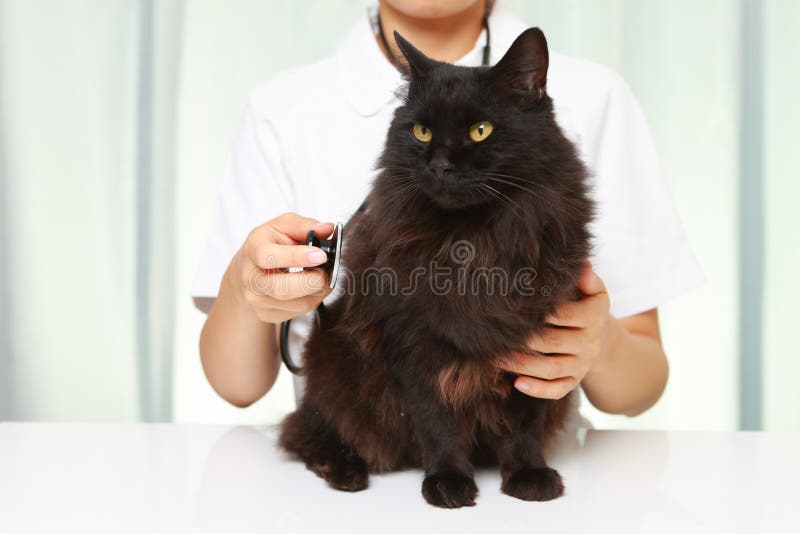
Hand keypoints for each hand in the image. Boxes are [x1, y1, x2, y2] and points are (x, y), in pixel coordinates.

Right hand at [230, 212, 333, 323]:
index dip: (297, 257)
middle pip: (282, 289)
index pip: (269, 257)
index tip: (320, 255)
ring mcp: (257, 300)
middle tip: (326, 271)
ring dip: (319, 291)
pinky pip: (300, 312)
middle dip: (312, 281)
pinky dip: (313, 299)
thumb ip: (305, 225)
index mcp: (254, 249)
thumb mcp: (283, 225)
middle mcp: (251, 278)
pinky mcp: (267, 315)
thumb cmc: (270, 243)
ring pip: (297, 304)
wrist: (248, 270)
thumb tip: (328, 228)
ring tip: (323, 276)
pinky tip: (312, 287)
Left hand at [499, 263, 612, 398]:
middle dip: (521, 341)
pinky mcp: (575, 381)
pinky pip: (558, 389)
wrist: (600, 335)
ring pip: (551, 369)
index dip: (538, 313)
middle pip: (552, 343)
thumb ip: (586, 278)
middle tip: (493, 337)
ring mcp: (583, 364)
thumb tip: (581, 264)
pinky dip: (538, 390)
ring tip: (495, 359)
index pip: (563, 315)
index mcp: (593, 317)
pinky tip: (517, 384)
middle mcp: (590, 343)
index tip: (510, 309)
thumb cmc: (585, 304)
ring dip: (521, 365)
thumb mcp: (592, 289)